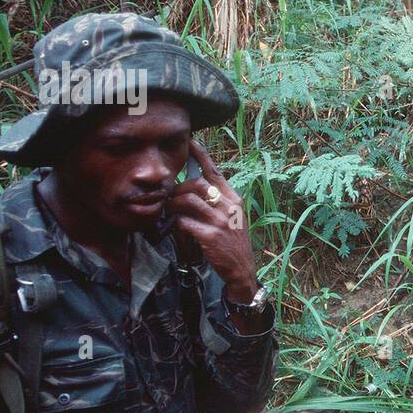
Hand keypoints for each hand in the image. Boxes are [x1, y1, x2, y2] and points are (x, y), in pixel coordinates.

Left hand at [168, 140, 257, 300]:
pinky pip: (184, 222)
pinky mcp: (210, 236)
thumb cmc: (232, 243)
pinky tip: (175, 229)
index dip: (201, 155)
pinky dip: (176, 224)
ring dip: (173, 205)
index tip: (190, 141)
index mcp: (234, 199)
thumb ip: (217, 202)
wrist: (242, 270)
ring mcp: (221, 221)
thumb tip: (194, 187)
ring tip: (169, 211)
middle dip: (179, 188)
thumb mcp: (232, 218)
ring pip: (188, 201)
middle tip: (170, 197)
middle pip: (197, 184)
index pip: (215, 172)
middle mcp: (229, 207)